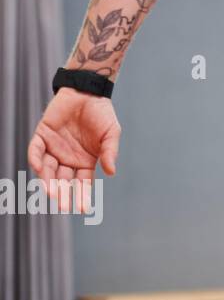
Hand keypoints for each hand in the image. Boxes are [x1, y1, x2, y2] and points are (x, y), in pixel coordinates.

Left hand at [27, 87, 120, 212]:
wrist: (87, 91)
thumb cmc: (102, 113)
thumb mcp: (111, 134)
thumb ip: (110, 152)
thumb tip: (112, 172)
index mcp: (85, 161)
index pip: (82, 183)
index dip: (82, 195)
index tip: (82, 209)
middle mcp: (68, 158)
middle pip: (64, 181)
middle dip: (64, 193)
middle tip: (63, 205)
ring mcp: (54, 148)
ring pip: (47, 170)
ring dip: (49, 181)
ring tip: (52, 192)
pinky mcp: (42, 136)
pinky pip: (36, 151)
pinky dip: (35, 159)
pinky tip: (39, 168)